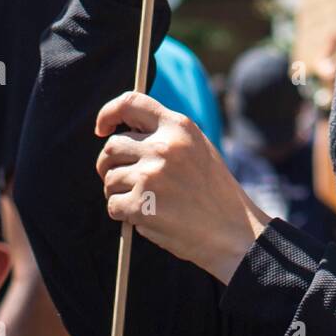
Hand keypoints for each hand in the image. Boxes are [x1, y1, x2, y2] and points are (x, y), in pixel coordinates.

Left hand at [95, 90, 270, 283]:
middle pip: (112, 146)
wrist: (233, 231)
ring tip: (144, 201)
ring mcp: (150, 176)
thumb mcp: (198, 149)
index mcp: (178, 126)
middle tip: (120, 177)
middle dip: (109, 163)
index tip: (101, 128)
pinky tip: (146, 216)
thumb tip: (122, 134)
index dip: (108, 113)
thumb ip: (166, 136)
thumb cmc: (215, 192)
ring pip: (110, 178)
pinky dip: (123, 213)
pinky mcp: (141, 205)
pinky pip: (113, 205)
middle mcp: (162, 146)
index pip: (130, 103)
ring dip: (118, 191)